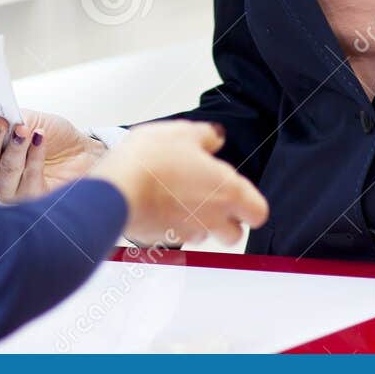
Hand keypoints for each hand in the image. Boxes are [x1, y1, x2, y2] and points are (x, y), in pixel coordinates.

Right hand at [0, 94, 106, 201]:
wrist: (82, 153)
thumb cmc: (51, 136)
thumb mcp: (29, 119)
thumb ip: (9, 119)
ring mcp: (9, 189)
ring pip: (5, 170)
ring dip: (15, 148)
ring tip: (24, 130)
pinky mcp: (31, 199)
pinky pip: (29, 178)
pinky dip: (35, 156)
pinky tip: (40, 140)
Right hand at [89, 121, 268, 246]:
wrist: (116, 190)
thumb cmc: (151, 161)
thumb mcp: (182, 132)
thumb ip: (206, 137)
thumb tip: (214, 139)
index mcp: (227, 191)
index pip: (258, 213)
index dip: (250, 205)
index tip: (239, 193)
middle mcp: (212, 218)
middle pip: (234, 233)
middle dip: (227, 220)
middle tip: (211, 198)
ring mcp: (187, 233)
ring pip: (204, 235)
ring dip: (198, 221)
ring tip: (178, 195)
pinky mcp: (163, 240)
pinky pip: (176, 237)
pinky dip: (172, 224)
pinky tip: (158, 202)